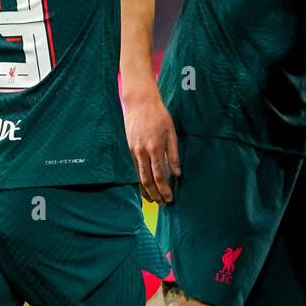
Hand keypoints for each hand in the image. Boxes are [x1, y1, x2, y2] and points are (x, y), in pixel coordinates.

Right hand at [124, 88, 180, 202]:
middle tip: (162, 203)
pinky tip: (143, 185)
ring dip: (145, 190)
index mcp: (155, 148)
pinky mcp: (128, 148)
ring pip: (138, 177)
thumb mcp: (171, 132)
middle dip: (154, 194)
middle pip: (147, 180)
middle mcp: (142, 152)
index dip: (164, 190)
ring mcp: (133, 151)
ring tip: (152, 199)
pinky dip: (138, 179)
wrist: (140, 102)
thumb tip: (178, 173)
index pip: (159, 176)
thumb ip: (174, 154)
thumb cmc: (158, 115)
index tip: (169, 198)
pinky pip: (133, 168)